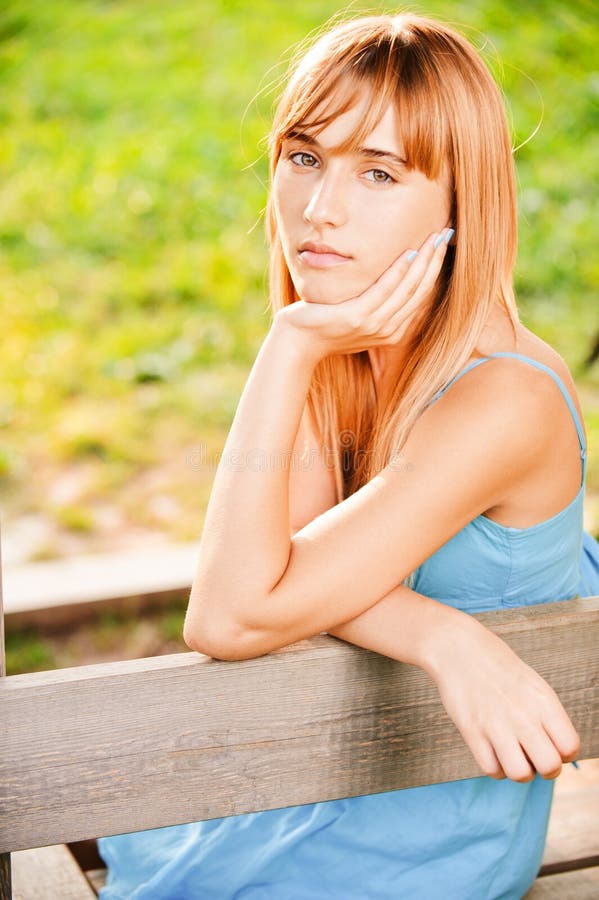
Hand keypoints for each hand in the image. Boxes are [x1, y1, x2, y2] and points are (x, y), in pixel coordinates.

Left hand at [274, 228, 453, 359]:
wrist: (298, 343)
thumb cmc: (324, 325)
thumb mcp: (357, 317)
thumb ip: (377, 304)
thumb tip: (394, 278)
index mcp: (392, 331)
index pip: (421, 296)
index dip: (434, 269)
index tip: (442, 245)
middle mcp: (387, 331)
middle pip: (420, 291)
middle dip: (435, 261)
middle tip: (446, 233)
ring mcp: (373, 326)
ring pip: (407, 289)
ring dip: (424, 262)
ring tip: (434, 238)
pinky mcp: (356, 318)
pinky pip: (383, 291)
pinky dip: (398, 272)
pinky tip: (409, 253)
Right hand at [425, 614, 580, 781]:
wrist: (459, 650)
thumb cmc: (499, 669)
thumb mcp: (533, 685)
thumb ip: (548, 718)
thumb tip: (558, 752)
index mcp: (543, 701)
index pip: (570, 747)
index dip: (564, 754)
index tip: (552, 746)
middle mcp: (522, 714)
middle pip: (550, 766)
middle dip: (546, 768)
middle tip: (535, 757)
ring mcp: (495, 724)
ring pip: (520, 774)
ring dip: (519, 770)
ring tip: (513, 754)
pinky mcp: (471, 731)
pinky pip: (491, 769)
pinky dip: (495, 767)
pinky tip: (493, 750)